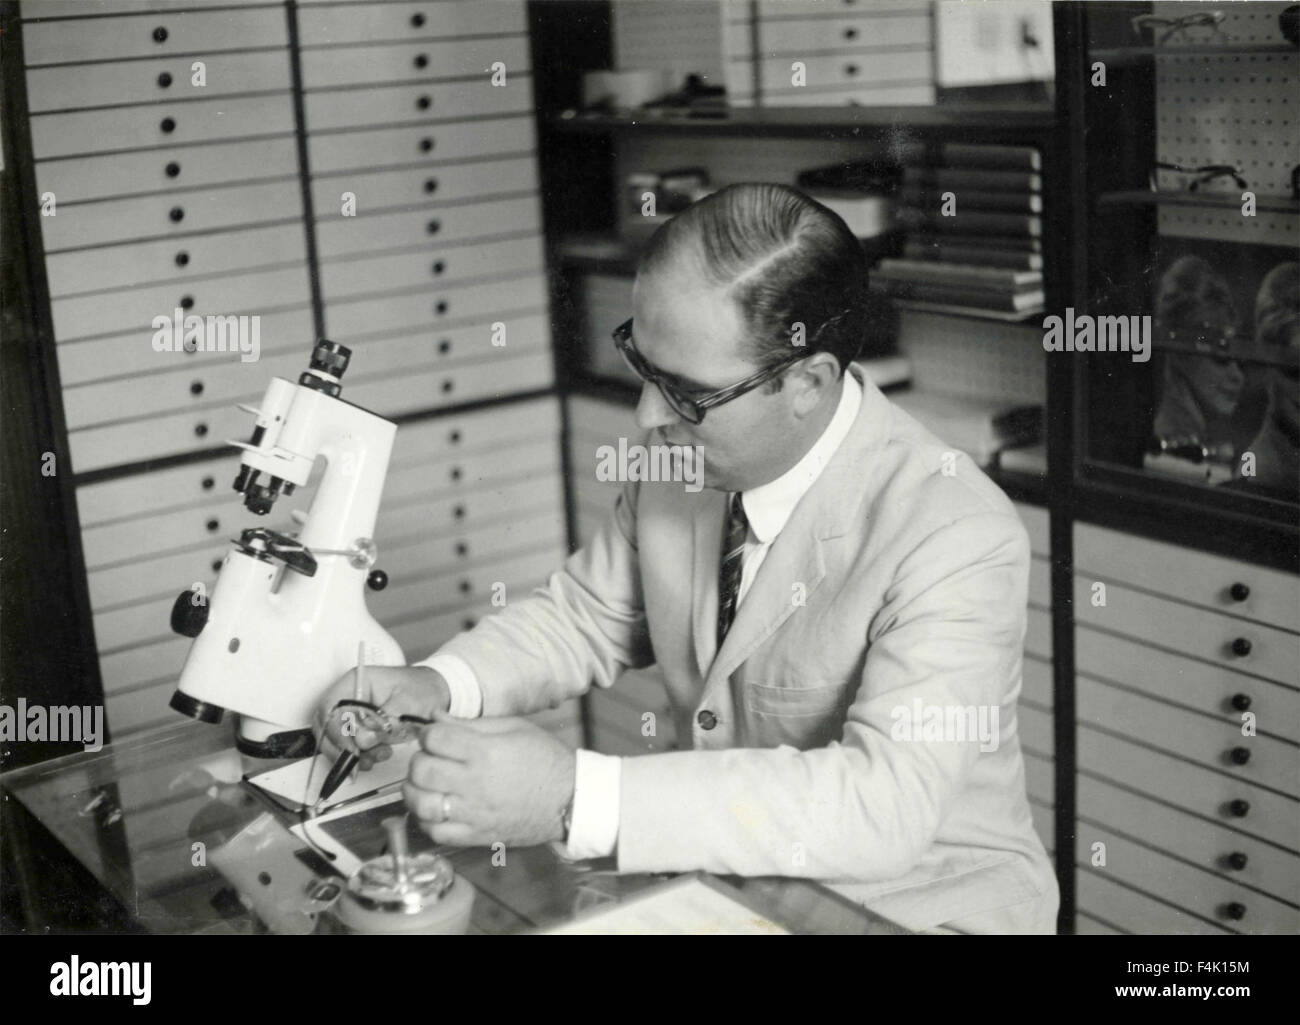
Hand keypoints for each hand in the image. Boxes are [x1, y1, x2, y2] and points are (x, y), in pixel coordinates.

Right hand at [314, 666, 449, 769]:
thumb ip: (385, 721)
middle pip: (327, 726)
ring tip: (381, 754)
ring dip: (354, 755)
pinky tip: (380, 754)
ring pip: (336, 740)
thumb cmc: (423, 690)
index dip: (336, 731)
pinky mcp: (359, 728)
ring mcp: (352, 713)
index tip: (352, 750)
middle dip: (342, 747)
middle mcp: (350, 696)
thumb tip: (363, 739)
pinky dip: (361, 757)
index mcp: (357, 681)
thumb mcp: (408, 703)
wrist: (437, 693)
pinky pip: (349, 747)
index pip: (331, 707)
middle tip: (361, 760)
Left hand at [404, 715, 575, 848]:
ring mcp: (474, 813)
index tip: (435, 736)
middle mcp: (475, 783)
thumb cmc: (545, 759)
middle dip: (419, 760)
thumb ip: (471, 724)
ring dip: (416, 792)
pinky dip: (427, 821)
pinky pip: (436, 833)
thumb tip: (435, 717)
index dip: (429, 733)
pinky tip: (435, 809)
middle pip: (422, 771)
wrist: (570, 799)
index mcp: (485, 752)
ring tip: (426, 785)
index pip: (434, 738)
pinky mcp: (476, 835)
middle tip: (430, 759)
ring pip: (422, 805)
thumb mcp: (513, 729)